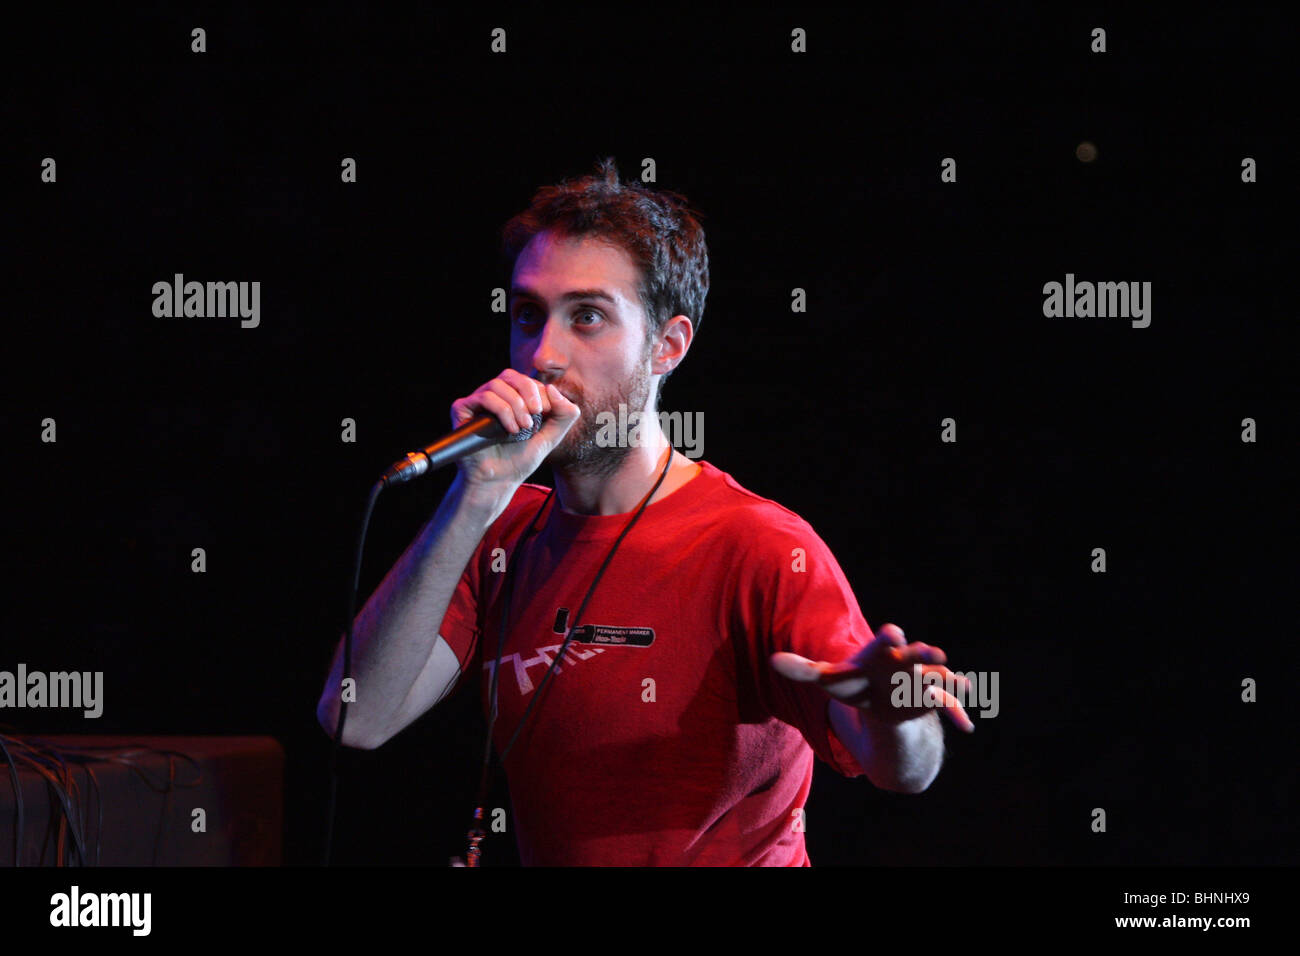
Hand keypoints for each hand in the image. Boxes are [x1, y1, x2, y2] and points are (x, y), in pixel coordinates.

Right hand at [450, 368, 580, 488]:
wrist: (498, 481)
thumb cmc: (520, 460)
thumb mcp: (551, 437)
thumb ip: (564, 414)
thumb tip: (553, 388)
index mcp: (513, 399)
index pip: (526, 380)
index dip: (539, 391)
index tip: (545, 411)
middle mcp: (493, 397)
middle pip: (510, 375)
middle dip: (528, 391)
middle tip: (536, 412)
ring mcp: (476, 402)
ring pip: (497, 385)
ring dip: (515, 405)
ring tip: (522, 428)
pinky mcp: (462, 410)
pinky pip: (483, 397)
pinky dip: (501, 410)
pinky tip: (509, 430)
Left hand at [770, 624, 974, 731]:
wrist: (883, 695)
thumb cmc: (857, 683)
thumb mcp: (829, 679)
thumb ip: (803, 670)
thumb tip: (771, 660)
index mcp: (881, 653)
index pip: (884, 643)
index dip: (888, 639)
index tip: (893, 632)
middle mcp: (904, 662)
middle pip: (915, 655)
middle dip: (924, 654)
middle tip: (934, 651)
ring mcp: (921, 680)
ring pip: (935, 678)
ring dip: (945, 680)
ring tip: (959, 684)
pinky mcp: (931, 700)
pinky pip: (946, 706)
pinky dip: (956, 714)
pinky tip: (966, 726)